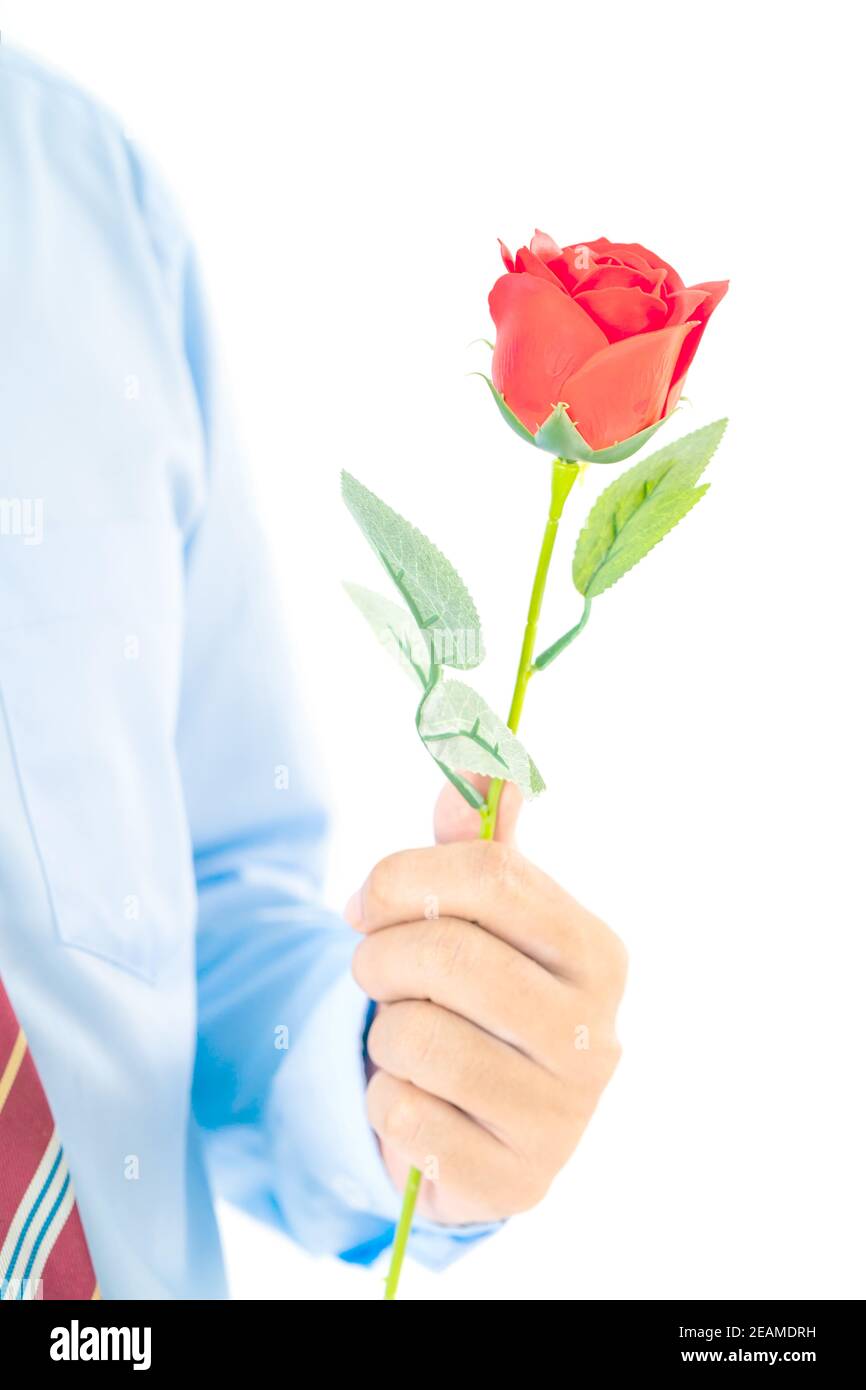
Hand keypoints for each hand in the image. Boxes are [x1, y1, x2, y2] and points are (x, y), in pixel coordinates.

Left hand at [345, 778, 626, 1225]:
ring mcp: (563, 1118)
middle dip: (380, 958)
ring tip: (408, 1039)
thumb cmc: (476, 997)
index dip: (403, 878)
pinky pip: (403, 1118)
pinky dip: (386, 1103)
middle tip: (376, 973)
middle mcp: (598, 1035)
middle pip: (447, 954)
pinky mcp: (514, 1183)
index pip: (491, 876)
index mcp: (597, 953)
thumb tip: (479, 753)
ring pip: (415, 1038)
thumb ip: (476, 838)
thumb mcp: (480, 915)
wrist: (481, 1123)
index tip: (365, 901)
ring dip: (384, 1034)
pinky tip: (419, 1102)